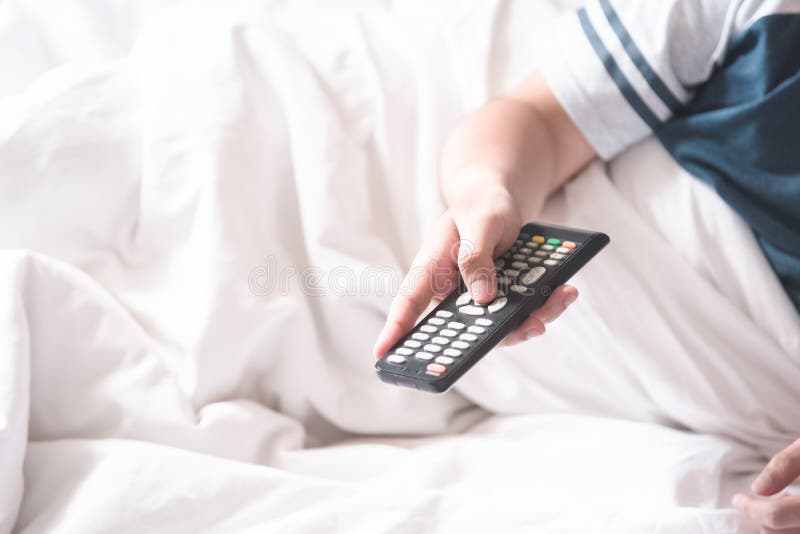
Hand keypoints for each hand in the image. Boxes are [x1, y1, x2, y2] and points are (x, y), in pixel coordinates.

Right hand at [372, 177, 577, 358]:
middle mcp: (452, 293)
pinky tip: (565, 291)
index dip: (395, 332)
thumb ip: (475, 256)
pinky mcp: (501, 302)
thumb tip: (482, 298)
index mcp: (433, 270)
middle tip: (529, 327)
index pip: (408, 304)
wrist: (500, 200)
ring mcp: (477, 301)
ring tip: (561, 296)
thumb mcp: (479, 221)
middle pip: (461, 331)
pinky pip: (520, 316)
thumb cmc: (480, 206)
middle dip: (493, 338)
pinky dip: (545, 307)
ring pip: (498, 328)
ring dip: (532, 318)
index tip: (382, 356)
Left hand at [733, 438, 799, 532]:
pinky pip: (799, 531)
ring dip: (781, 525)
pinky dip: (793, 526)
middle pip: (783, 533)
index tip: (738, 500)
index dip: (752, 509)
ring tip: (784, 501)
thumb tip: (758, 489)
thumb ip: (787, 464)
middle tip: (761, 501)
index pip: (777, 516)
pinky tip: (796, 510)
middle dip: (765, 519)